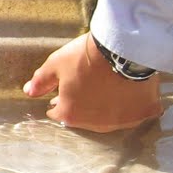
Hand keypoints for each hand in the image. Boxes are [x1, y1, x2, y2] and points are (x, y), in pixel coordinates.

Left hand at [23, 33, 161, 131]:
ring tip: (108, 88)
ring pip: (112, 118)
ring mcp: (123, 121)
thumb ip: (41, 81)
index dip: (59, 102)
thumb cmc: (85, 57)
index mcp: (71, 115)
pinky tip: (131, 92)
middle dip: (82, 106)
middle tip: (86, 89)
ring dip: (107, 108)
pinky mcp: (144, 113)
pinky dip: (133, 105)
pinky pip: (137, 112)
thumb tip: (29, 92)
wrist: (123, 48)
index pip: (59, 113)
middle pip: (85, 118)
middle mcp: (97, 125)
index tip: (61, 94)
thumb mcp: (56, 64)